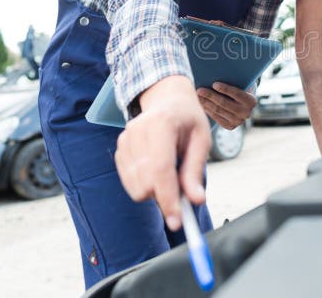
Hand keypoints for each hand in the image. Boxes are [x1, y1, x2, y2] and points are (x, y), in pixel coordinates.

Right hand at [114, 75, 210, 230]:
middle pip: (145, 183)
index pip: (160, 169)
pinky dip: (145, 184)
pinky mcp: (119, 149)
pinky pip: (129, 182)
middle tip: (182, 187)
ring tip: (170, 170)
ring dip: (155, 190)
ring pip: (136, 187)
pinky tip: (157, 168)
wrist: (167, 100)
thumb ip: (195, 171)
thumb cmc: (188, 120)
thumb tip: (196, 200)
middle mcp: (138, 131)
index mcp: (162, 125)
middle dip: (164, 195)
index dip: (168, 199)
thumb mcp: (201, 141)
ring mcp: (125, 140)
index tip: (177, 221)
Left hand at [197, 82, 256, 129]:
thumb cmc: (241, 90)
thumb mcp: (242, 86)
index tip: (214, 84)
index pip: (237, 94)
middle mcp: (246, 113)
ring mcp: (238, 121)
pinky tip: (201, 104)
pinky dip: (208, 110)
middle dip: (210, 96)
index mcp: (251, 101)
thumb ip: (235, 82)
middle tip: (200, 90)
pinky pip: (216, 117)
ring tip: (198, 96)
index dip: (225, 89)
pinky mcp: (230, 126)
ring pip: (218, 111)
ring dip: (206, 103)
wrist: (244, 106)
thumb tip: (217, 75)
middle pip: (224, 103)